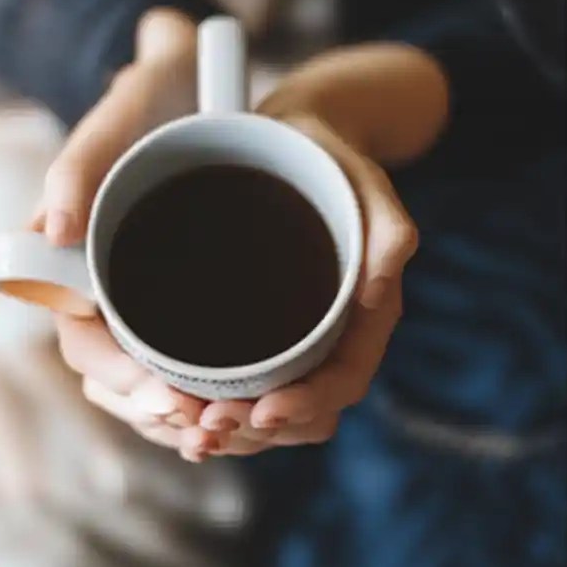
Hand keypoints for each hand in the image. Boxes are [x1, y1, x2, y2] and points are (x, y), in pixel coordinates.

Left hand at [39, 9, 417, 459]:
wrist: (295, 136)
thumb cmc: (330, 155)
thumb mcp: (364, 178)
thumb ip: (387, 227)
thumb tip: (381, 290)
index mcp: (368, 310)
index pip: (345, 379)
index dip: (306, 406)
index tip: (261, 413)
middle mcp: (336, 333)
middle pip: (308, 412)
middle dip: (259, 429)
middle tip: (203, 427)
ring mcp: (300, 337)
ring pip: (274, 410)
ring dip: (233, 430)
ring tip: (185, 426)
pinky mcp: (264, 332)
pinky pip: (247, 389)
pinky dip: (217, 407)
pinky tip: (179, 406)